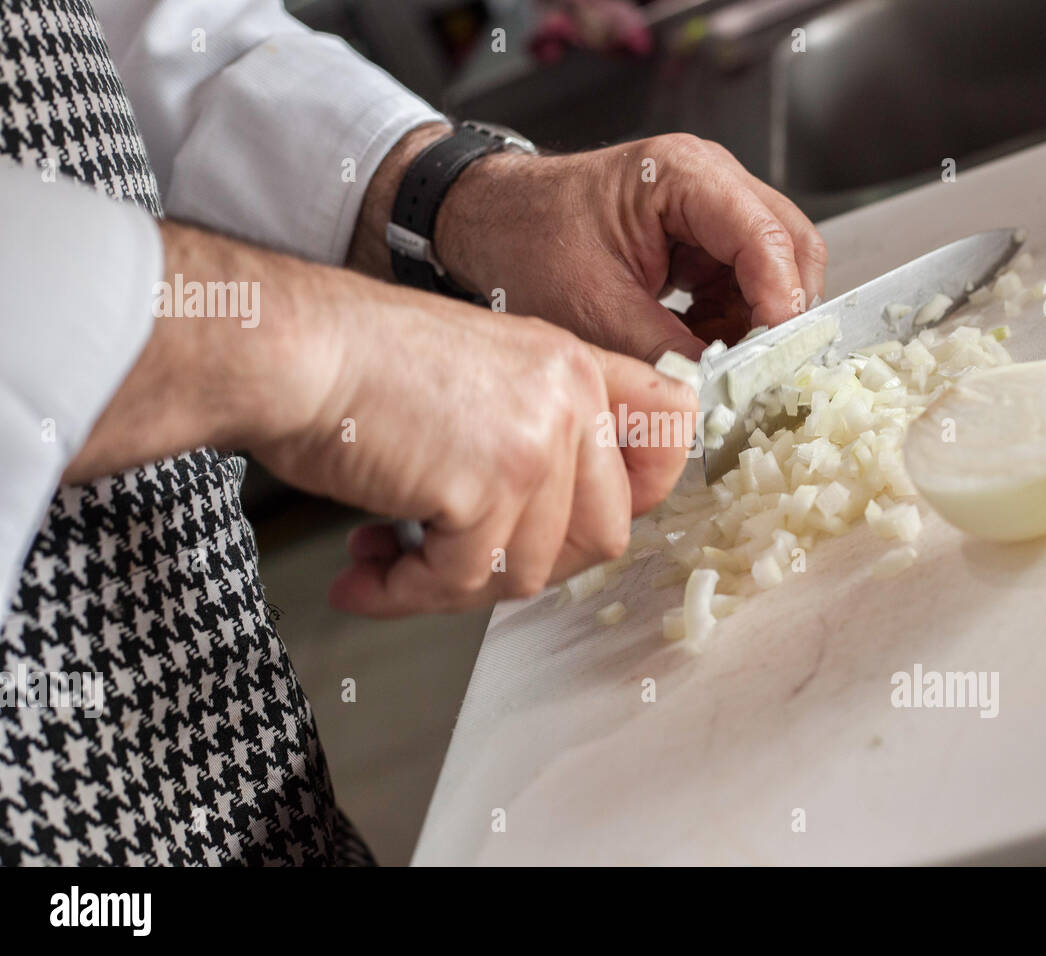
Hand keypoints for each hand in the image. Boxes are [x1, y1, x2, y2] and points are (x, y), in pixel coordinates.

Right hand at [71, 221, 696, 615]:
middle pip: (604, 533)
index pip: (671, 427)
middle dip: (528, 565)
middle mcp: (569, 399)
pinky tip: (368, 573)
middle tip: (462, 562)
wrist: (291, 350)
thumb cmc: (358, 363)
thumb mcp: (480, 374)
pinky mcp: (487, 486)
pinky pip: (465, 581)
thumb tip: (552, 528)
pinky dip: (410, 594)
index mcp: (573, 365)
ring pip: (533, 572)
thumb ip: (534, 433)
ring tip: (390, 563)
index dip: (645, 488)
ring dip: (456, 585)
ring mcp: (536, 443)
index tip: (590, 519)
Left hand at [432, 134, 828, 361]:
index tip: (773, 361)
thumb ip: (662, 350)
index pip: (765, 237)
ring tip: (709, 359)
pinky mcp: (703, 240)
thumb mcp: (591, 308)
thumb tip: (716, 394)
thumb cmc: (525, 241)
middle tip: (755, 371)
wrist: (489, 224)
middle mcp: (711, 181)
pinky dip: (733, 324)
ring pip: (774, 271)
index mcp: (684, 174)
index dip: (780, 302)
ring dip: (754, 323)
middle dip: (778, 314)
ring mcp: (712, 209)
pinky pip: (745, 286)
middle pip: (789, 247)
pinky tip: (695, 346)